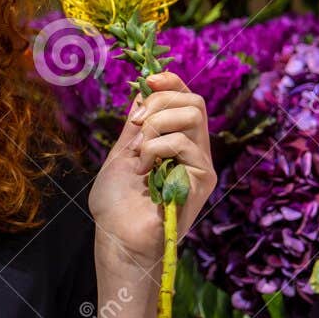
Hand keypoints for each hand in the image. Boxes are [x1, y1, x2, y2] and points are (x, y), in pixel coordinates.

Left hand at [89, 70, 216, 270]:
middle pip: (194, 101)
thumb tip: (142, 90)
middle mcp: (193, 152)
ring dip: (156, 125)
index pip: (186, 100)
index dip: (171, 83)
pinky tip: (146, 169)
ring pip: (193, 115)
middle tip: (136, 124)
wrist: (117, 237)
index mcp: (175, 143)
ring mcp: (200, 165)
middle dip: (160, 102)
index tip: (148, 80)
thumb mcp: (121, 154)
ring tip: (140, 152)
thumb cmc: (116, 205)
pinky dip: (157, 147)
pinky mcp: (202, 179)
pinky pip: (185, 142)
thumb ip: (136, 126)